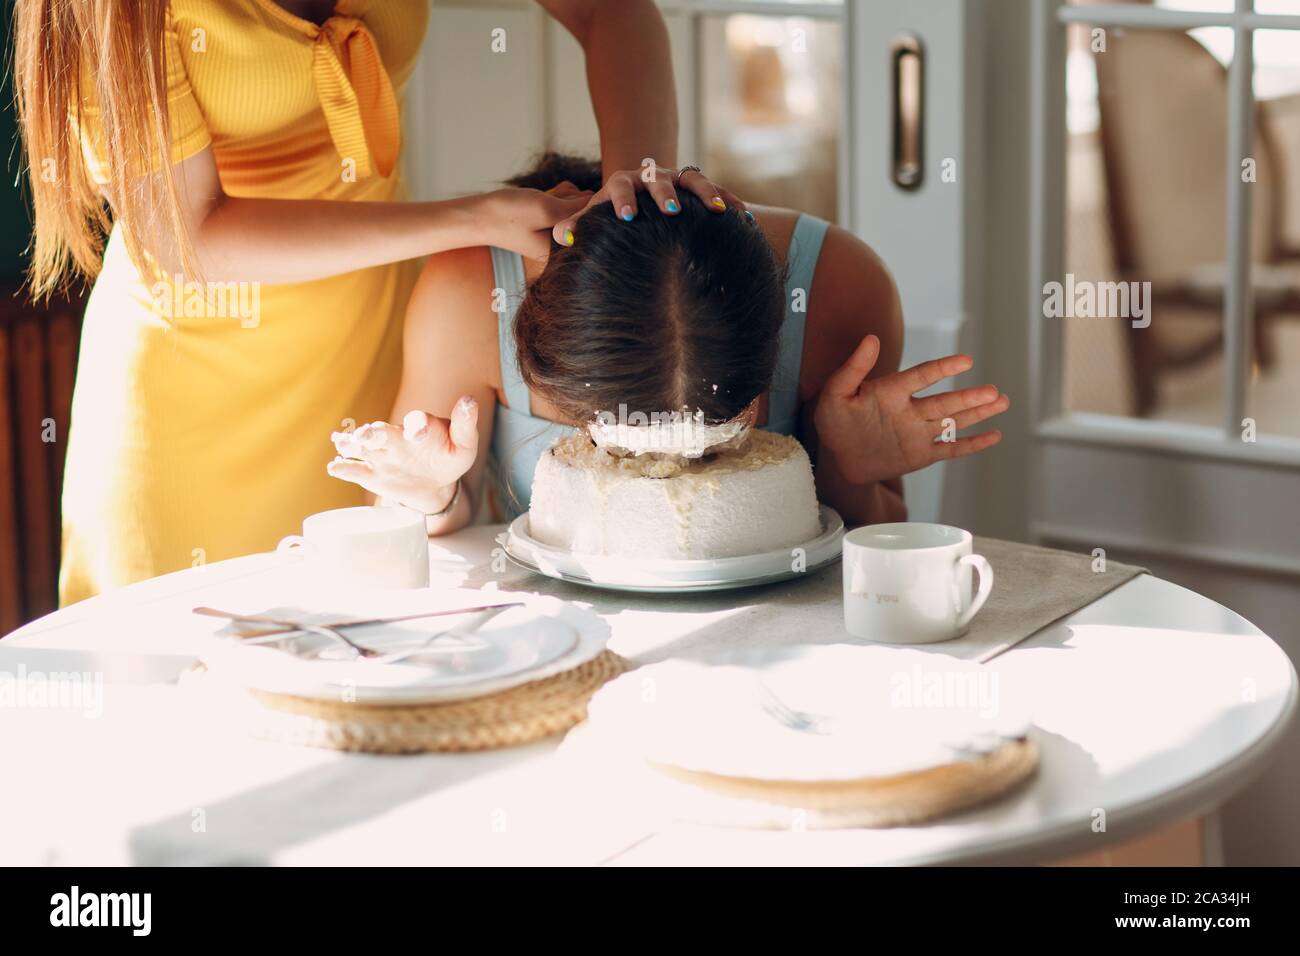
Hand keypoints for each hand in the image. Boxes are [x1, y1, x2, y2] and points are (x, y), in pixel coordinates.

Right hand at [327, 397, 480, 513]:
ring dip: (351, 445)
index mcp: (419, 427)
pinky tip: (334, 467)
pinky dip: (344, 468)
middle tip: (365, 434)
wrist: (435, 482)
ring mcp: (381, 455)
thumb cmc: (449, 457)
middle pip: (381, 432)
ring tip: (342, 444)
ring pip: (363, 448)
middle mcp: (395, 437)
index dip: (418, 426)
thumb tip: (470, 401)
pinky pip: (356, 470)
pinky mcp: (372, 474)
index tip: (418, 433)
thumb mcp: (464, 445)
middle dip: (372, 433)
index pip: (417, 422)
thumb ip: (465, 425)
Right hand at [470, 187, 592, 259]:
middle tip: (545, 201)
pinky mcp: (549, 223)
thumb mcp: (547, 209)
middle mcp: (563, 244)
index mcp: (564, 249)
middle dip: (571, 199)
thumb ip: (576, 208)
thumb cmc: (509, 215)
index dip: (585, 205)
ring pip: (574, 204)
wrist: (477, 216)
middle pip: (585, 213)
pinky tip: (542, 196)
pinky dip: (556, 195)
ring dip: (562, 194)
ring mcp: (556, 233)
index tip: (564, 202)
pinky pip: (562, 204)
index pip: (592, 223)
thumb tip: (599, 202)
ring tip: (541, 198)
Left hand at [550, 165, 747, 244]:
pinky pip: (719, 192)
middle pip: (659, 180)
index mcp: (623, 183)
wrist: (639, 191)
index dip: (623, 201)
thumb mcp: (593, 216)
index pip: (619, 187)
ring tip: (716, 210)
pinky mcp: (700, 189)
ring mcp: (679, 180)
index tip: (626, 216)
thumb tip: (559, 237)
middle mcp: (652, 177)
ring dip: (706, 193)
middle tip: (671, 210)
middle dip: (666, 194)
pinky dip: (731, 202)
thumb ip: (576, 225)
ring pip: (694, 179)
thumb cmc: (613, 214)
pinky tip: (745, 218)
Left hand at [812, 335, 1009, 484]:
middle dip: (970, 398)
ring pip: (953, 421)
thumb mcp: (835, 393)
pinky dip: (972, 444)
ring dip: (977, 413)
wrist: (836, 457)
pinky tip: (994, 436)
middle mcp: (911, 410)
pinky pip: (950, 448)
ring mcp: (918, 432)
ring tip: (1001, 402)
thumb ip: (853, 368)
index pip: (922, 376)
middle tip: (994, 392)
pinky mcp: (921, 454)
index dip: (943, 368)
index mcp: (892, 391)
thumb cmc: (834, 421)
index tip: (965, 361)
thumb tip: (871, 338)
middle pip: (945, 402)